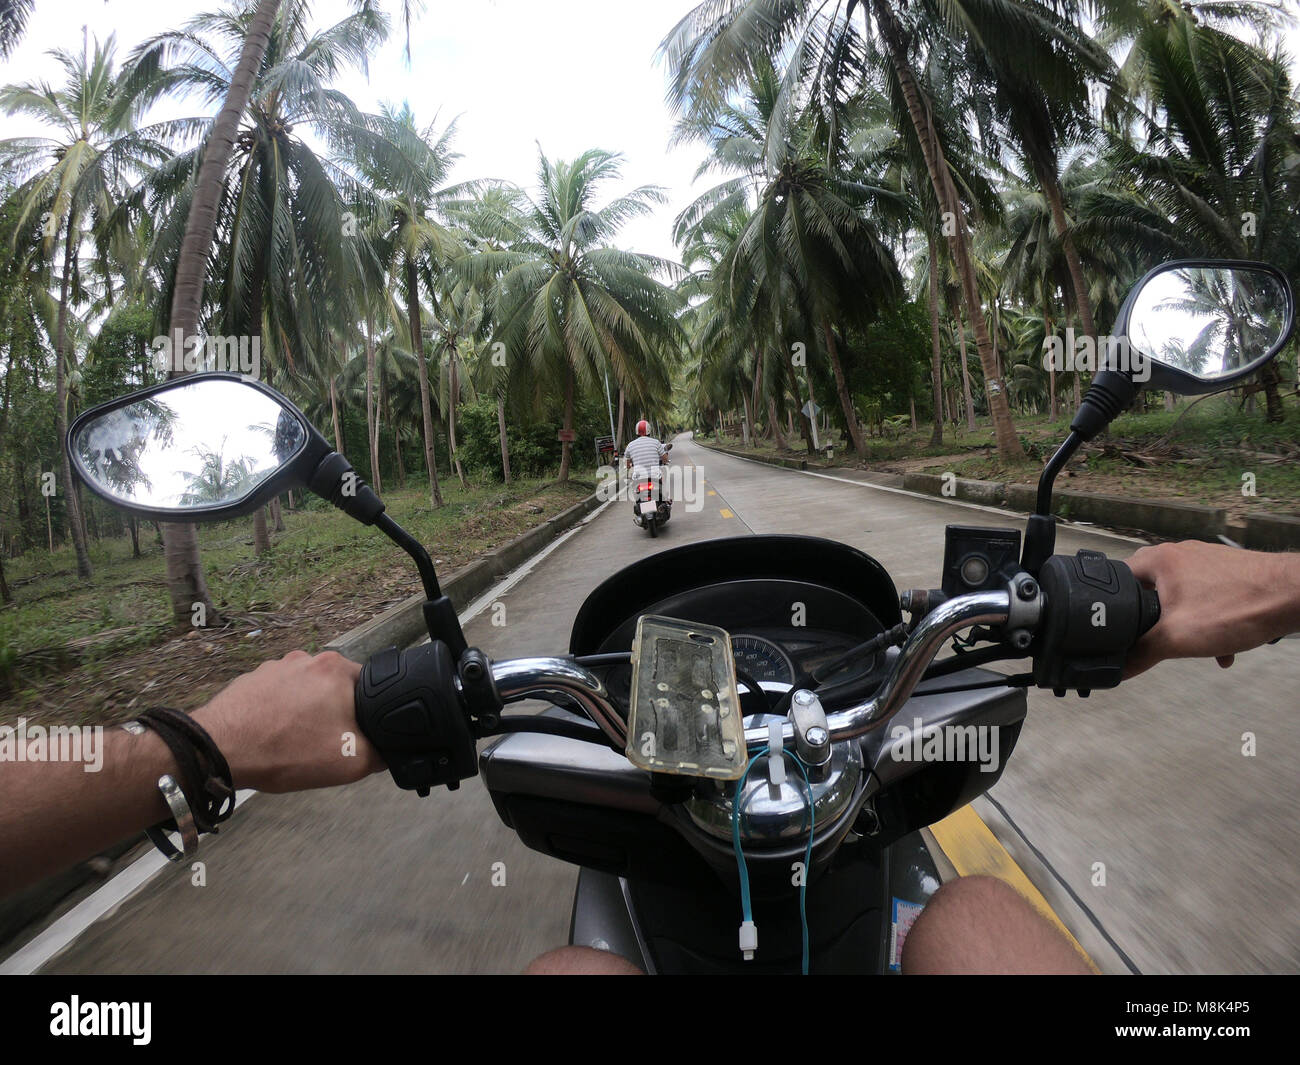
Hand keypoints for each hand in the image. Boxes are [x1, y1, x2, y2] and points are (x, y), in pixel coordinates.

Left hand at [192, 650, 384, 792]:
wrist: (218, 750)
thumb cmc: (285, 752)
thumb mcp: (353, 762)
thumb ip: (384, 752)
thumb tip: (392, 748)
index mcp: (339, 669)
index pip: (373, 689)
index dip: (368, 718)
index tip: (354, 739)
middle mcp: (309, 658)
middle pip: (337, 690)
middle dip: (335, 716)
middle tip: (323, 745)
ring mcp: (277, 666)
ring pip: (307, 693)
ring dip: (306, 714)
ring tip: (293, 743)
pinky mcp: (252, 679)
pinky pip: (279, 696)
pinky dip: (280, 714)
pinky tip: (272, 737)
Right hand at [1123, 541, 1299, 677]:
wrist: (1295, 597)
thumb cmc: (1240, 607)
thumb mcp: (1177, 638)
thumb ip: (1141, 653)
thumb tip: (1118, 667)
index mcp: (1159, 559)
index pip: (1115, 579)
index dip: (1110, 608)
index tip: (1116, 629)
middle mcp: (1180, 554)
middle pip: (1149, 592)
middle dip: (1154, 621)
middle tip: (1158, 638)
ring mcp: (1206, 562)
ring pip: (1180, 598)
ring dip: (1185, 625)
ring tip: (1199, 645)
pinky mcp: (1229, 573)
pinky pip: (1206, 599)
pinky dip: (1209, 622)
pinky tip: (1223, 646)